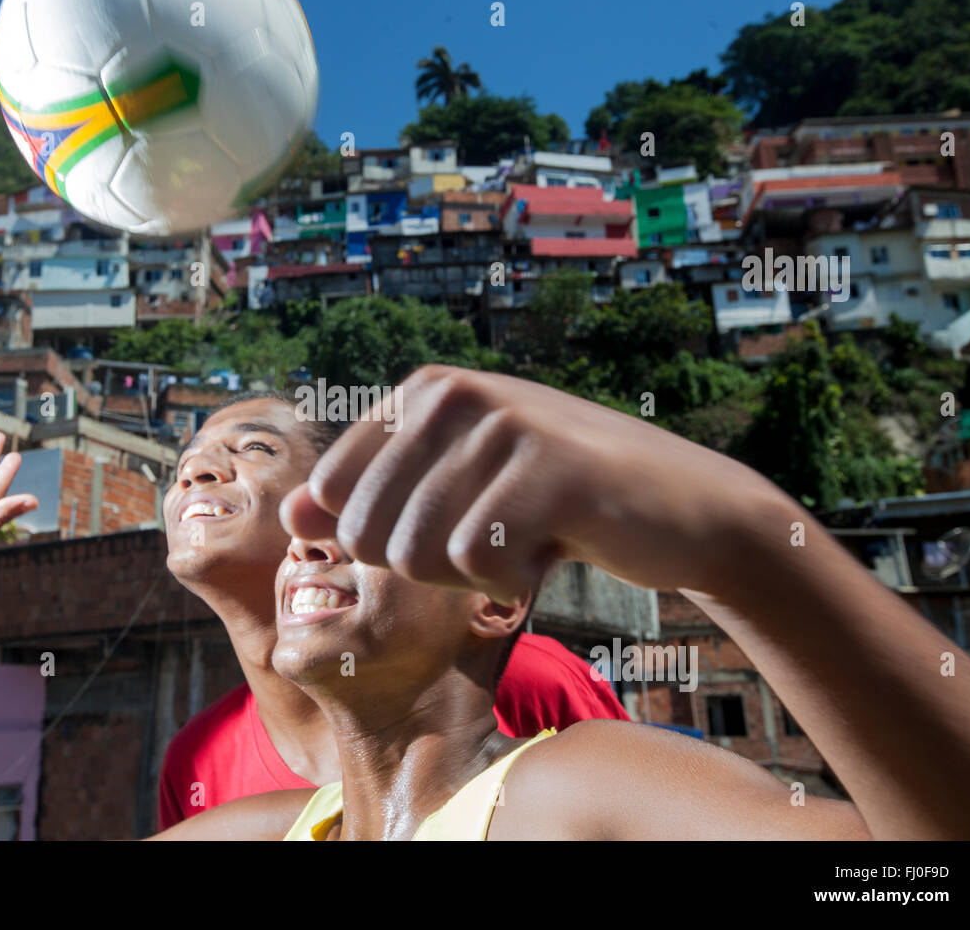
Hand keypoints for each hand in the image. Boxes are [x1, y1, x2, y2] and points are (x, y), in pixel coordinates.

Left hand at [280, 365, 791, 603]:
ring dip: (471, 575)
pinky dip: (514, 582)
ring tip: (523, 537)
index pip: (332, 492)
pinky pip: (479, 566)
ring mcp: (505, 424)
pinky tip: (554, 548)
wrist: (679, 510)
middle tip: (491, 535)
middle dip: (425, 562)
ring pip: (418, 554)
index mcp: (424, 388)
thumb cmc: (554, 501)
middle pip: (368, 532)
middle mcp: (456, 392)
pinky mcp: (550, 471)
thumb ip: (370, 498)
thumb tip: (290, 517)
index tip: (451, 519)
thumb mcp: (454, 488)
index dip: (382, 536)